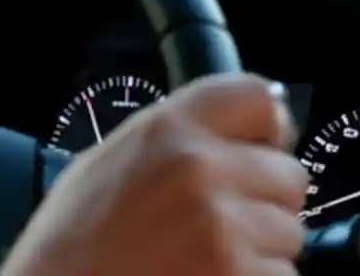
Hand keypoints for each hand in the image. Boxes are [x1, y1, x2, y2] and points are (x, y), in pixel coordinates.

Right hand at [2, 73, 307, 275]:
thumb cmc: (70, 248)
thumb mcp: (106, 163)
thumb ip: (172, 140)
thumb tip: (235, 134)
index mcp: (167, 129)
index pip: (259, 99)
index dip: (268, 131)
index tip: (262, 152)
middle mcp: (200, 168)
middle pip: (288, 175)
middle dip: (264, 203)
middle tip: (217, 228)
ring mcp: (222, 228)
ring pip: (289, 234)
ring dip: (259, 252)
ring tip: (201, 261)